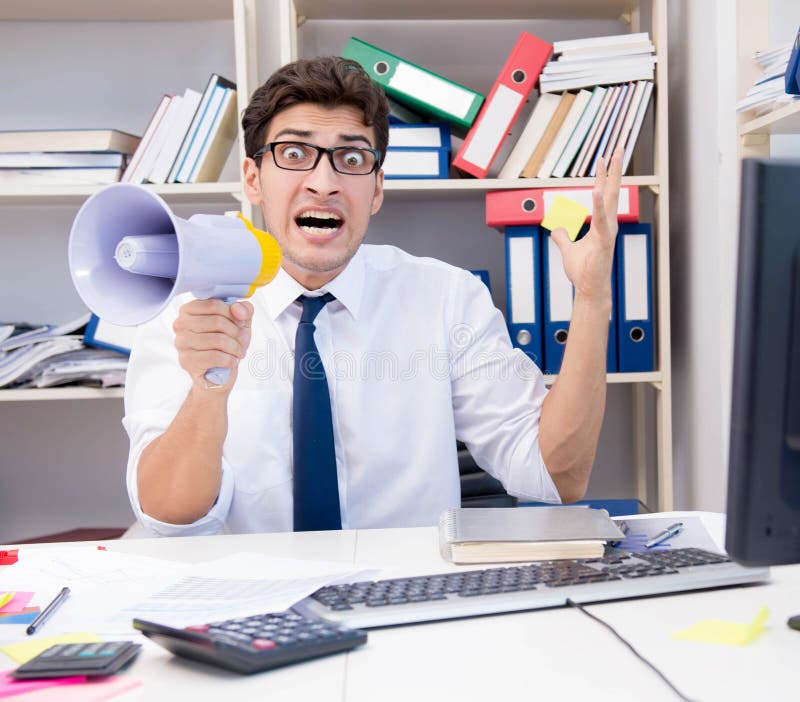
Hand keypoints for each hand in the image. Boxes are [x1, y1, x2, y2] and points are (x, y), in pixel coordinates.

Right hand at [172, 299, 252, 388]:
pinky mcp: (187, 361)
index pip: (215, 304)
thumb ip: (243, 309)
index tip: (240, 324)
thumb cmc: (226, 346)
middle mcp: (181, 324)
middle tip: (242, 341)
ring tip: (238, 352)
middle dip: (236, 333)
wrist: (218, 374)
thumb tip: (238, 309)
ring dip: (235, 348)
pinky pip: (215, 356)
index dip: (233, 315)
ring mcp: (181, 343)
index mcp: (190, 310)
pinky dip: (230, 360)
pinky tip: (231, 361)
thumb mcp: (240, 323)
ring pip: (218, 339)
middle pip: (217, 321)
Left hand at [549, 146, 622, 301]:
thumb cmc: (583, 271)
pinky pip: (601, 219)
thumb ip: (562, 237)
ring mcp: (607, 231)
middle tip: (619, 147)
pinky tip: (596, 189)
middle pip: (611, 190)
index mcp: (602, 224)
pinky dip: (597, 204)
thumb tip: (555, 228)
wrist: (589, 288)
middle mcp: (608, 224)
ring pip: (608, 199)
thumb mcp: (568, 250)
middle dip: (615, 168)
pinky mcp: (603, 240)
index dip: (603, 176)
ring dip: (609, 178)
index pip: (603, 194)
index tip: (605, 157)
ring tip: (609, 158)